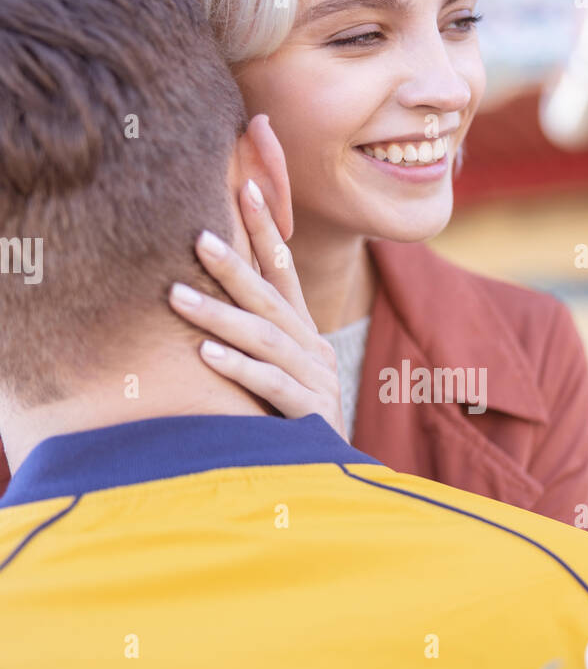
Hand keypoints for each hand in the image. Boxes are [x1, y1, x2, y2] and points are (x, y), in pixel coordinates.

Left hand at [169, 116, 345, 436]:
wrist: (330, 481)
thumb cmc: (289, 425)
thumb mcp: (274, 377)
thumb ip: (251, 343)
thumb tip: (199, 307)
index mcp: (304, 334)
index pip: (284, 272)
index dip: (266, 230)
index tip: (246, 187)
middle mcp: (313, 350)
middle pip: (269, 297)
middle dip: (233, 264)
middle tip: (196, 236)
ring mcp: (315, 379)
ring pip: (264, 337)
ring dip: (218, 314)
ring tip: (176, 295)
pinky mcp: (310, 413)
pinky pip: (270, 383)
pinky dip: (237, 366)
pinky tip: (205, 353)